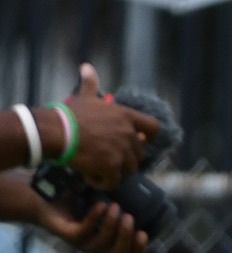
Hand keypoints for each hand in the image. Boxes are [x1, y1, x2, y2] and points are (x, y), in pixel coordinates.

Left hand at [34, 197, 145, 252]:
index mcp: (108, 243)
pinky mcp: (68, 235)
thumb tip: (135, 184)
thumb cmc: (76, 200)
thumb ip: (117, 198)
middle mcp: (96, 247)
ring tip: (115, 207)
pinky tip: (100, 205)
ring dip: (111, 227)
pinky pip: (84, 232)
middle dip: (126, 237)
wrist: (44, 199)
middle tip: (130, 216)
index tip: (144, 233)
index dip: (138, 249)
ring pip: (102, 245)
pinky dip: (94, 218)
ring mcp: (81, 243)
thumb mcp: (100, 200)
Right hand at [63, 64, 160, 189]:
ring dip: (114, 172)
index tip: (143, 142)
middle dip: (125, 159)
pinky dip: (103, 183)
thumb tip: (87, 67)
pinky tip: (91, 177)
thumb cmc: (69, 114)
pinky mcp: (112, 167)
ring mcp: (122, 152)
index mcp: (126, 116)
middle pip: (139, 155)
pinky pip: (114, 182)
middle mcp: (129, 134)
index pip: (154, 128)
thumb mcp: (85, 97)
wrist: (55, 131)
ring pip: (128, 170)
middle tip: (106, 158)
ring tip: (97, 168)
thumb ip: (90, 84)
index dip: (151, 138)